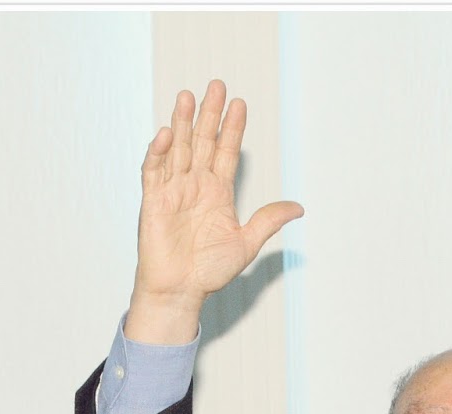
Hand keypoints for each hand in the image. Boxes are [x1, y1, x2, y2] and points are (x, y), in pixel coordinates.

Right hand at [126, 79, 303, 343]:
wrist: (181, 291)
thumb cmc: (210, 272)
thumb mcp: (246, 243)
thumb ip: (268, 220)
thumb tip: (298, 208)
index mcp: (218, 193)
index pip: (226, 152)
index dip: (233, 128)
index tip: (240, 104)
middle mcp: (196, 186)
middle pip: (202, 142)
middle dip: (209, 115)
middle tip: (216, 86)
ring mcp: (173, 191)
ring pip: (178, 149)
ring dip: (182, 123)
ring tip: (187, 97)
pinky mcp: (153, 201)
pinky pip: (154, 171)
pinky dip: (158, 152)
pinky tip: (166, 134)